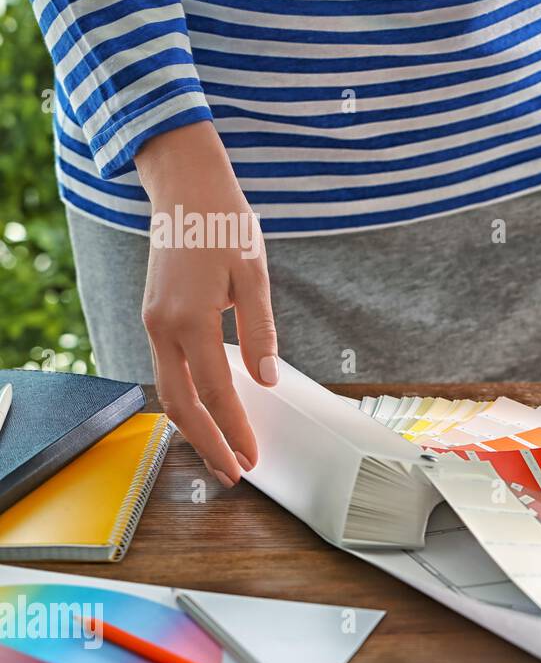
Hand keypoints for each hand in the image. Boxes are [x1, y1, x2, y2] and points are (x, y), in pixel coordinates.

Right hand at [135, 122, 278, 486]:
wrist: (186, 188)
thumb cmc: (225, 226)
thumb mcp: (254, 277)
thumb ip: (259, 333)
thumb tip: (265, 380)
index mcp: (190, 319)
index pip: (216, 392)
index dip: (235, 429)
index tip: (252, 457)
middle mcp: (162, 327)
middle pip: (180, 404)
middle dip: (208, 443)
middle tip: (234, 474)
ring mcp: (153, 322)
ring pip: (168, 390)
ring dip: (194, 426)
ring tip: (222, 453)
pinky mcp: (154, 317)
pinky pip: (166, 369)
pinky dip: (185, 398)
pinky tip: (208, 413)